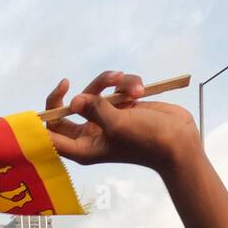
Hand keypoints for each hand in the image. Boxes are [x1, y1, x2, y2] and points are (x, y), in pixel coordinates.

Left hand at [43, 71, 199, 174]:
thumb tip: (73, 101)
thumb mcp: (117, 125)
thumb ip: (94, 110)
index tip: (61, 90)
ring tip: (132, 86)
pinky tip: (141, 90)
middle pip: (71, 107)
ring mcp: (105, 119)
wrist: (178, 141)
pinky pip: (115, 89)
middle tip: (82, 81)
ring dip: (113, 84)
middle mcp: (90, 133)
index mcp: (82, 147)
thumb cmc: (146, 140)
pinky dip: (128, 85)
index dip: (49, 112)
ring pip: (96, 93)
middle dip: (85, 91)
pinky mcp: (120, 107)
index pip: (52, 132)